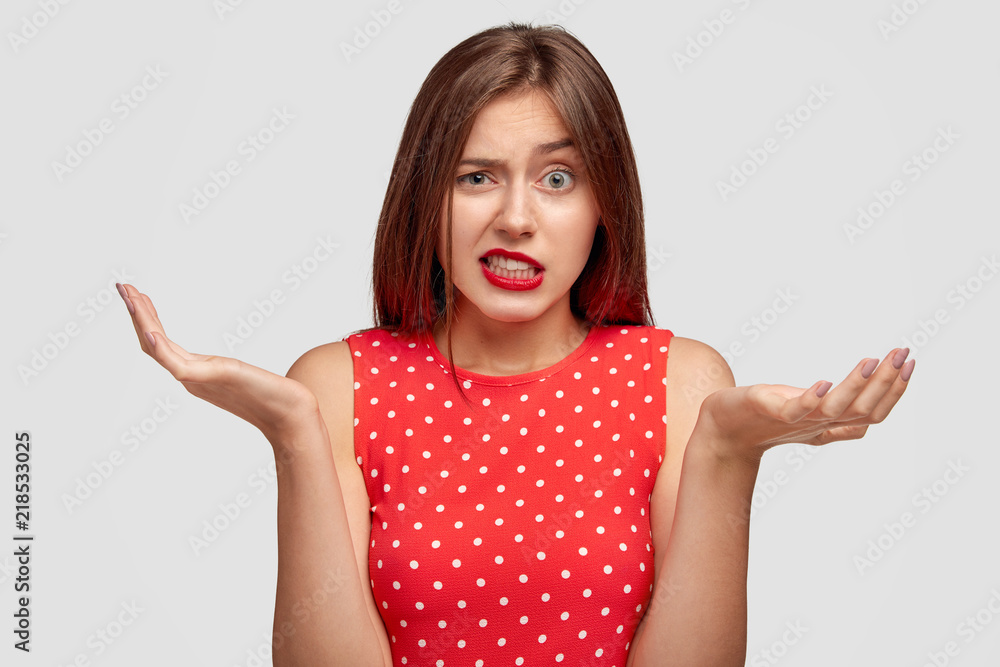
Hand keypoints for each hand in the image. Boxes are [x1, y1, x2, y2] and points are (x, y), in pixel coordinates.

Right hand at [116, 283, 318, 442]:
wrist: (291, 415)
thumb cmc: (272, 397)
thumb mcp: (240, 376)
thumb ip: (223, 371)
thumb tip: (221, 366)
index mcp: (196, 373)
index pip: (161, 344)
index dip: (146, 320)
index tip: (136, 295)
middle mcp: (192, 377)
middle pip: (152, 343)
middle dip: (136, 314)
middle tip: (122, 286)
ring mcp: (200, 380)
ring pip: (160, 350)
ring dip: (143, 322)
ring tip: (131, 298)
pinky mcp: (214, 380)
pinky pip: (180, 366)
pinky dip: (162, 349)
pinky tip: (151, 333)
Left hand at [697, 348, 914, 461]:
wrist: (721, 430)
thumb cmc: (762, 416)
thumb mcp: (804, 410)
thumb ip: (833, 408)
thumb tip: (865, 404)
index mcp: (830, 424)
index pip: (873, 412)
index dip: (894, 391)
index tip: (909, 362)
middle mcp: (818, 425)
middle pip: (864, 411)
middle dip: (887, 383)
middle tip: (902, 355)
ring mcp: (796, 421)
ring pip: (837, 410)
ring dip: (857, 386)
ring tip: (871, 361)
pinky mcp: (770, 412)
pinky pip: (796, 410)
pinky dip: (812, 398)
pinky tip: (824, 382)